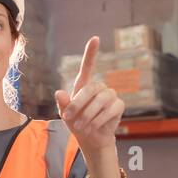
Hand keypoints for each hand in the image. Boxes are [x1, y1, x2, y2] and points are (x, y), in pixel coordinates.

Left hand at [54, 36, 124, 153]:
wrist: (90, 138)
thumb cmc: (77, 123)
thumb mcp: (66, 114)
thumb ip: (63, 104)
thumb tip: (59, 92)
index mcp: (84, 85)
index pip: (88, 66)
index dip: (91, 52)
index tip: (95, 38)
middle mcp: (99, 87)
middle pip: (91, 88)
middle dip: (78, 104)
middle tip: (69, 119)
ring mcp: (110, 95)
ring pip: (101, 100)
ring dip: (88, 115)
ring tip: (81, 127)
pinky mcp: (119, 106)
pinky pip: (110, 110)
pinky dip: (99, 120)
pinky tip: (93, 127)